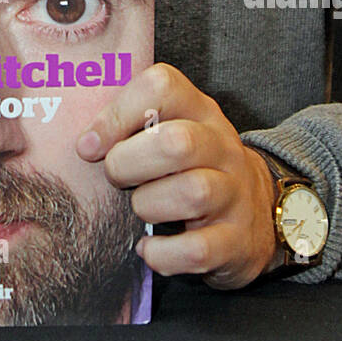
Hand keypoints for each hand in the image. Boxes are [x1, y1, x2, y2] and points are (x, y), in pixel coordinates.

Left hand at [77, 62, 282, 288]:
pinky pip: (197, 251)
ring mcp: (234, 194)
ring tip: (139, 209)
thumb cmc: (191, 166)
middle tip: (115, 177)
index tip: (89, 145)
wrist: (258, 213)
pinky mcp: (236, 241)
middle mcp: (221, 146)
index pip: (161, 86)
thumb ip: (128, 123)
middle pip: (177, 143)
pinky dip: (163, 254)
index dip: (117, 113)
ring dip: (148, 205)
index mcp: (198, 110)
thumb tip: (84, 143)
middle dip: (129, 163)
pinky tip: (149, 248)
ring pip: (192, 193)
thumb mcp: (169, 130)